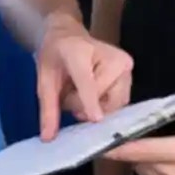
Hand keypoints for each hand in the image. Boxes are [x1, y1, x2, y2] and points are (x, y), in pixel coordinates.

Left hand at [36, 12, 133, 140]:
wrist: (67, 35)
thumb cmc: (54, 56)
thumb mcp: (44, 80)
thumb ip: (48, 108)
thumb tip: (48, 139)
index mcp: (79, 52)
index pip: (87, 81)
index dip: (90, 100)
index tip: (96, 119)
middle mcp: (109, 54)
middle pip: (102, 97)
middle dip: (85, 107)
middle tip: (70, 96)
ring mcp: (124, 62)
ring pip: (114, 102)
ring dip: (96, 106)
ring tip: (82, 93)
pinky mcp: (130, 70)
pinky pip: (121, 101)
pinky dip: (106, 104)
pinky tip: (94, 93)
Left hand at [103, 105, 174, 174]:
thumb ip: (173, 107)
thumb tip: (146, 105)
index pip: (140, 150)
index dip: (117, 146)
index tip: (99, 140)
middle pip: (137, 161)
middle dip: (130, 148)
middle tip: (126, 133)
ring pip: (142, 172)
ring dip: (140, 159)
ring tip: (153, 145)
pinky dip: (150, 169)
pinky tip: (161, 158)